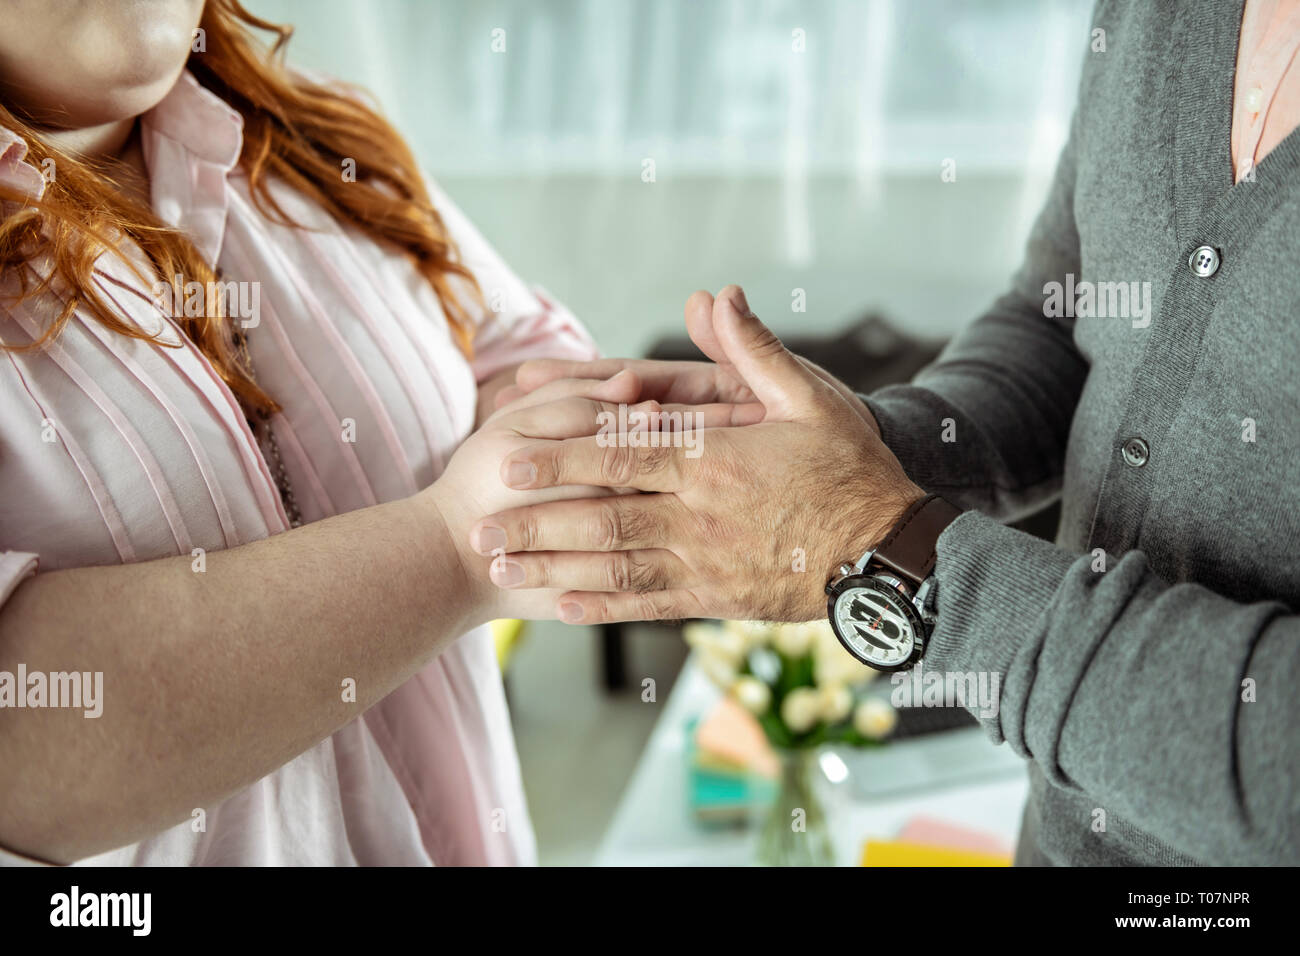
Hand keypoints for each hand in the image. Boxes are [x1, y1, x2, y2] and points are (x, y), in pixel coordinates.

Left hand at [470, 286, 924, 623]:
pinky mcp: (716, 598)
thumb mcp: (810, 396)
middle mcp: (700, 515)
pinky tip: (561, 605)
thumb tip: (713, 295)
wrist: (887, 552)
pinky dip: (602, 606)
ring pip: (616, 566)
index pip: (622, 457)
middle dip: (538, 522)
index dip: (561, 459)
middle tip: (481, 527)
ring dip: (554, 566)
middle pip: (604, 518)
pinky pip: (649, 605)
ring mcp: (705, 562)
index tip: (508, 460)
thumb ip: (752, 348)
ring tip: (502, 568)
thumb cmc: (851, 467)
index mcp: (715, 461)